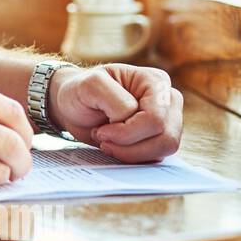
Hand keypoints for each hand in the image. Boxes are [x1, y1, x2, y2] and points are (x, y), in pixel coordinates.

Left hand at [48, 64, 183, 162]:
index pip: (155, 118)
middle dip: (129, 145)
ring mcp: (167, 121)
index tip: (102, 131)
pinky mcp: (159, 139)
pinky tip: (114, 147)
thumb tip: (131, 119)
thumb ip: (116, 100)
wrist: (73, 106)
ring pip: (164, 150)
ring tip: (107, 142)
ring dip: (130, 153)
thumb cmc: (82, 91)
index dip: (127, 132)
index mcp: (155, 82)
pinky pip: (156, 158)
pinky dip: (131, 157)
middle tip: (103, 138)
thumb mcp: (91, 85)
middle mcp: (167, 101)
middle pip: (165, 137)